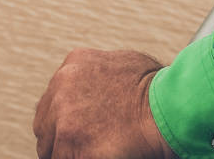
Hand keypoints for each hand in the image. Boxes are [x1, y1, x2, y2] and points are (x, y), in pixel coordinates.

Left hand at [33, 48, 180, 158]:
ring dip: (68, 152)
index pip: (52, 100)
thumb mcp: (125, 64)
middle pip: (45, 124)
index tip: (75, 130)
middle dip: (59, 138)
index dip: (62, 120)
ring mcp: (64, 116)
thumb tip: (101, 90)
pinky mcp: (71, 142)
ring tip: (93, 152)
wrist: (168, 107)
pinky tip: (99, 156)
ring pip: (50, 148)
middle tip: (80, 147)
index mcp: (73, 65)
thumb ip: (101, 74)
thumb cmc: (158, 89)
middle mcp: (62, 86)